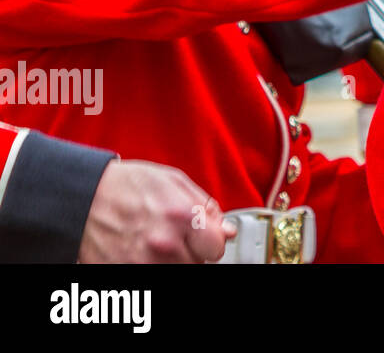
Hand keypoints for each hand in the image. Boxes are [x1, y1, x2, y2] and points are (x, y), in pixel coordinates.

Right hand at [78, 160, 235, 262]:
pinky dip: (149, 266)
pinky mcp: (123, 273)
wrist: (82, 197)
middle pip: (197, 263)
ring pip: (177, 271)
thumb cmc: (126, 185)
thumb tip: (227, 230)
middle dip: (192, 250)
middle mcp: (164, 244)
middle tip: (176, 235)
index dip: (212, 241)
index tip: (205, 237)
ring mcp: (143, 263)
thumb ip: (207, 207)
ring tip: (157, 242)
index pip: (217, 248)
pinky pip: (150, 276)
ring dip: (172, 260)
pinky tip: (140, 250)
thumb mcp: (174, 182)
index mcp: (182, 216)